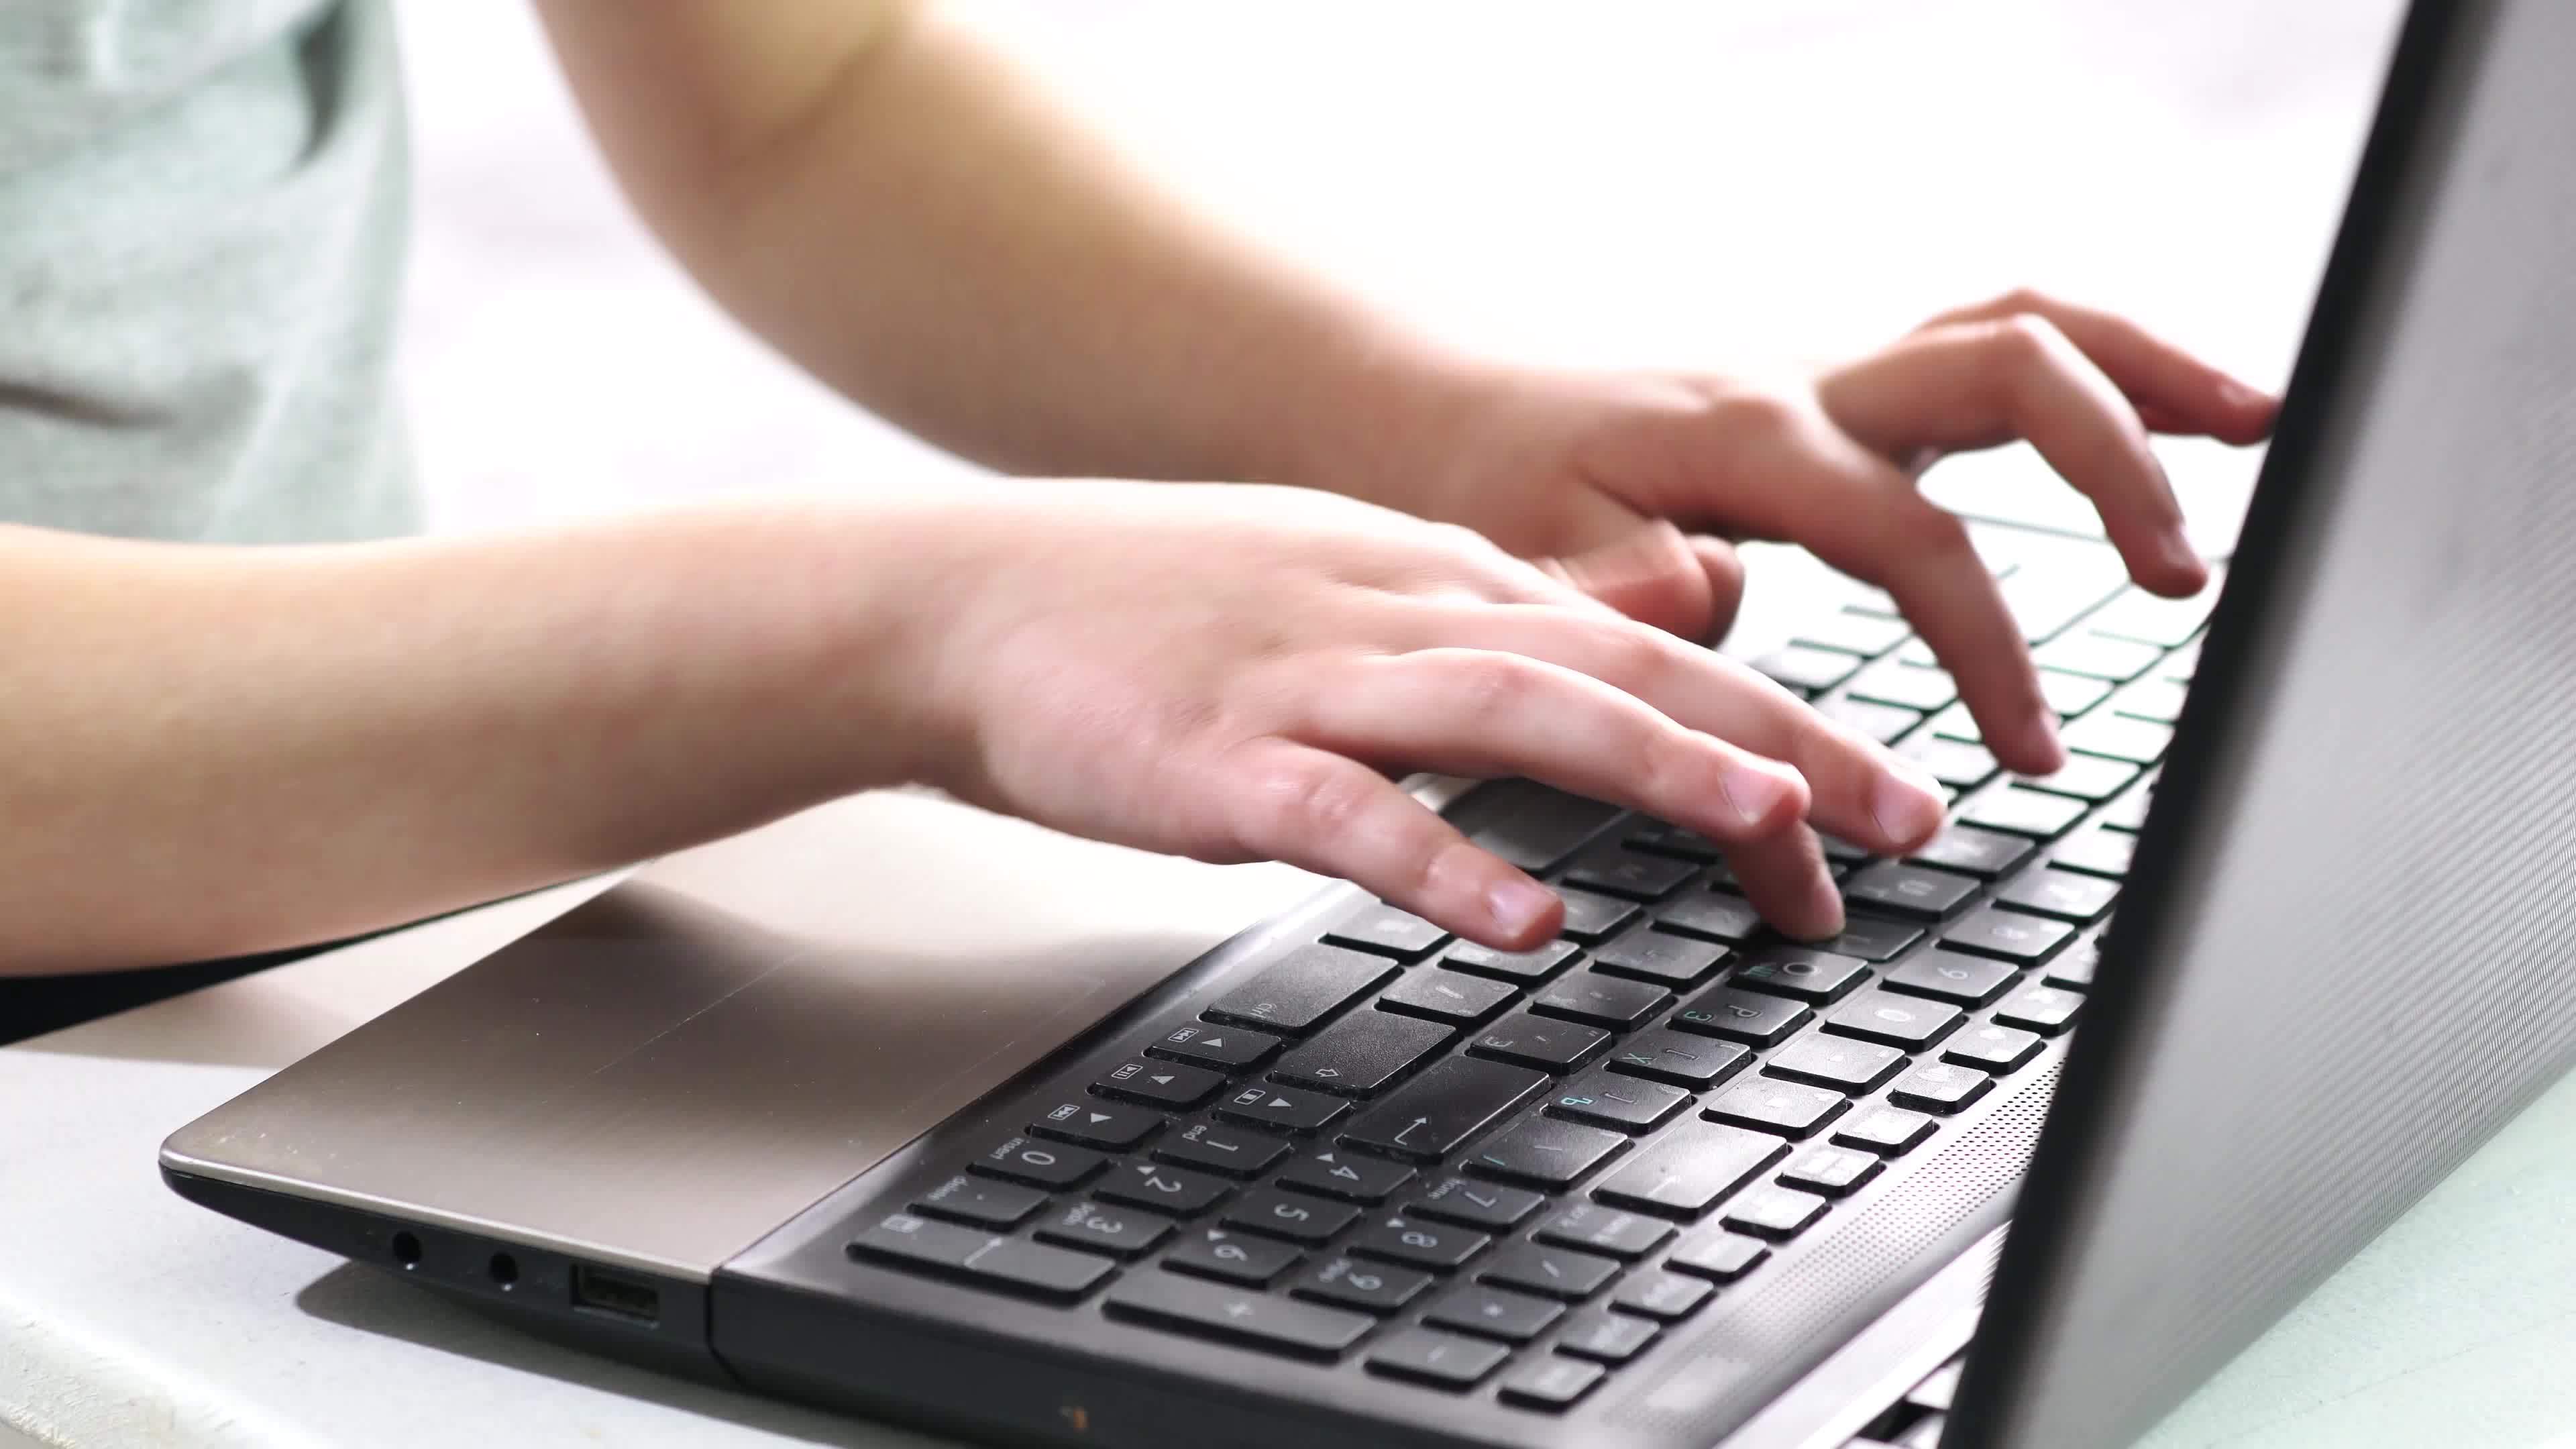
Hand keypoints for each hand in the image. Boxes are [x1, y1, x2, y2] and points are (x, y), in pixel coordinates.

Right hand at [893, 482, 1949, 946]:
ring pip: (1513, 711)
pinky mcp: (1221, 761)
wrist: (968, 601)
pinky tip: (1523, 916)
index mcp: (1441, 582)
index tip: (1879, 801)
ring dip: (1651, 768)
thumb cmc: (1159, 609)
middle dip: (1780, 741)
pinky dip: (1444, 860)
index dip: (1781, 724)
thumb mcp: (1366, 582)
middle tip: (1907, 818)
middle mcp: (1400, 614)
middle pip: (1623, 671)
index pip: (1651, 651)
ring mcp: (1311, 684)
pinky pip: (1350, 816)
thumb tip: (1682, 603)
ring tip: (1771, 825)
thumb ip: (1522, 604)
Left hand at [1370, 290, 2277, 774]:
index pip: (1916, 537)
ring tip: (2258, 422)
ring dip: (2146, 366)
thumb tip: (1711, 601)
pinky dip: (2092, 367)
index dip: (1988, 648)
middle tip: (2181, 574)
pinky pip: (1992, 345)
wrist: (1451, 422)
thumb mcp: (1528, 559)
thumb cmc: (1491, 497)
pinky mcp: (1849, 386)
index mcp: (1750, 438)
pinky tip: (2164, 409)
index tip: (2028, 756)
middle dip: (2119, 459)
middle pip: (2010, 365)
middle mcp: (1810, 383)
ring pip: (2022, 323)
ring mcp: (1837, 372)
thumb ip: (1622, 588)